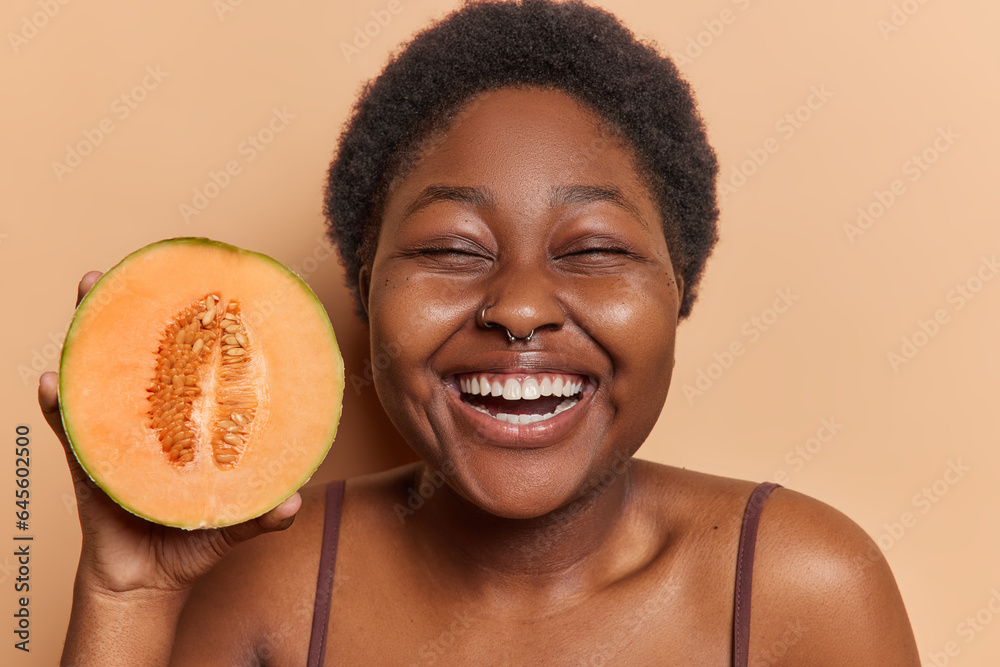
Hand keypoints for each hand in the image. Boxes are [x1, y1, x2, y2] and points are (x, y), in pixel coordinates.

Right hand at [39, 271, 301, 596]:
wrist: (149, 582)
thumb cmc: (195, 541)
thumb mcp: (235, 522)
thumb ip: (262, 512)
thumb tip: (295, 503)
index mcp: (191, 425)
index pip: (197, 369)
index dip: (201, 330)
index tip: (209, 286)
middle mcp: (156, 420)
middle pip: (148, 356)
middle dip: (141, 310)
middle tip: (134, 265)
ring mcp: (122, 435)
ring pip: (105, 375)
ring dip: (92, 333)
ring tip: (89, 292)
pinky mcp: (91, 463)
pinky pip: (71, 429)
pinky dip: (58, 406)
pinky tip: (51, 381)